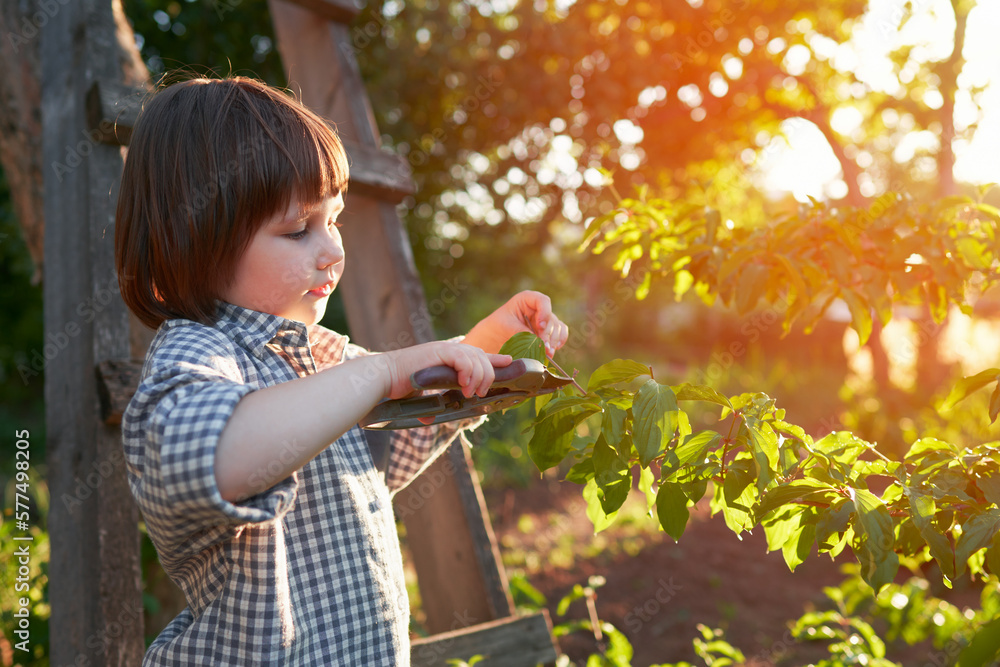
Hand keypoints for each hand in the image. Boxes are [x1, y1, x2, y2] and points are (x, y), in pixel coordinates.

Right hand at [381, 341, 511, 399]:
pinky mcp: (439, 352)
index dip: (494, 358)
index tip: (509, 361)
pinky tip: (464, 385)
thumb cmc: (398, 386)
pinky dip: (468, 372)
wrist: (383, 377)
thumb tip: (429, 420)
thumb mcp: (421, 395)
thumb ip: (429, 404)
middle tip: (482, 393)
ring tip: (472, 393)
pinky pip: (463, 359)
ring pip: (476, 358)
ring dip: (479, 377)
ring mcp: (444, 350)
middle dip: (488, 375)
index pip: (477, 355)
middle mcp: (449, 350)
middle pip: (482, 357)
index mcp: (447, 358)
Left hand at [463, 290, 568, 356]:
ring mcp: (544, 319)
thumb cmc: (497, 326)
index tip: (540, 326)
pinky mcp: (547, 330)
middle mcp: (538, 308)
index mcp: (527, 299)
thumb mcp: (507, 327)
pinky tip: (553, 349)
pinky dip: (558, 341)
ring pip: (557, 327)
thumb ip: (523, 332)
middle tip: (544, 347)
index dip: (545, 313)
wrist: (493, 336)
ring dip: (554, 340)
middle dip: (548, 334)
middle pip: (551, 318)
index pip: (543, 301)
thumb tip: (540, 343)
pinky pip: (560, 333)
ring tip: (547, 352)